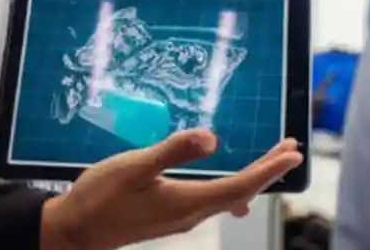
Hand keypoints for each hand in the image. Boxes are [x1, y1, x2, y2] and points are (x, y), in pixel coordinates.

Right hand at [39, 130, 302, 249]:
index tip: (294, 154)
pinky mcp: (171, 215)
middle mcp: (190, 213)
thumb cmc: (99, 198)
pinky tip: (234, 185)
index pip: (238, 185)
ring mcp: (181, 217)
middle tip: (292, 148)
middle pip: (239, 190)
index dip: (268, 169)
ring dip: (252, 175)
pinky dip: (232, 184)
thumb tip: (212, 138)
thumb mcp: (133, 167)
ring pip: (228, 195)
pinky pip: (213, 199)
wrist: (75, 232)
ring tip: (271, 158)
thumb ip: (172, 151)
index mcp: (186, 201)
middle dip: (267, 169)